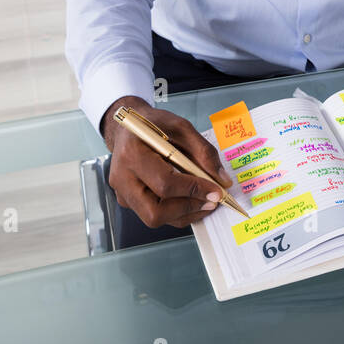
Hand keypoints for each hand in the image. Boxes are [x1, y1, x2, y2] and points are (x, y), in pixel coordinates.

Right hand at [100, 95, 233, 228]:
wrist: (127, 129)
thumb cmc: (152, 124)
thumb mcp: (180, 127)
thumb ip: (203, 151)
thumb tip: (221, 180)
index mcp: (132, 153)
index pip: (165, 183)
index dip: (194, 190)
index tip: (216, 191)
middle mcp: (122, 178)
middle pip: (155, 212)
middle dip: (188, 209)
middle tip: (211, 201)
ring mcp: (122, 193)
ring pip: (155, 218)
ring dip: (185, 213)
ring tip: (204, 200)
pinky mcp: (127, 201)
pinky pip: (153, 215)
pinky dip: (176, 212)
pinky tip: (190, 199)